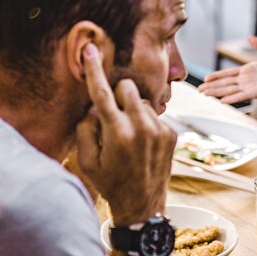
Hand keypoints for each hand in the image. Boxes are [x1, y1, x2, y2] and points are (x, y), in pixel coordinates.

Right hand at [75, 43, 175, 224]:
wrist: (142, 207)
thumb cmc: (109, 183)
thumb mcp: (87, 161)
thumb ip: (85, 129)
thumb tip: (93, 106)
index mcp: (116, 133)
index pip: (102, 93)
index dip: (93, 70)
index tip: (90, 49)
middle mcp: (141, 127)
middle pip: (127, 87)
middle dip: (117, 95)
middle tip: (112, 116)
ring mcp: (159, 130)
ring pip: (142, 100)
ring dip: (132, 109)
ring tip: (128, 136)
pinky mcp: (171, 134)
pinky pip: (155, 114)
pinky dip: (145, 121)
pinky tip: (142, 143)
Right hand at [199, 36, 256, 103]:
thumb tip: (248, 37)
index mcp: (248, 71)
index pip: (228, 74)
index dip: (216, 76)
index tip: (205, 78)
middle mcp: (247, 80)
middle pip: (225, 84)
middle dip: (212, 86)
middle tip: (199, 90)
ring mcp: (250, 87)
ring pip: (229, 90)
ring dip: (217, 92)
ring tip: (204, 94)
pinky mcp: (256, 93)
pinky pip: (241, 96)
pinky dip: (231, 99)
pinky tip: (221, 101)